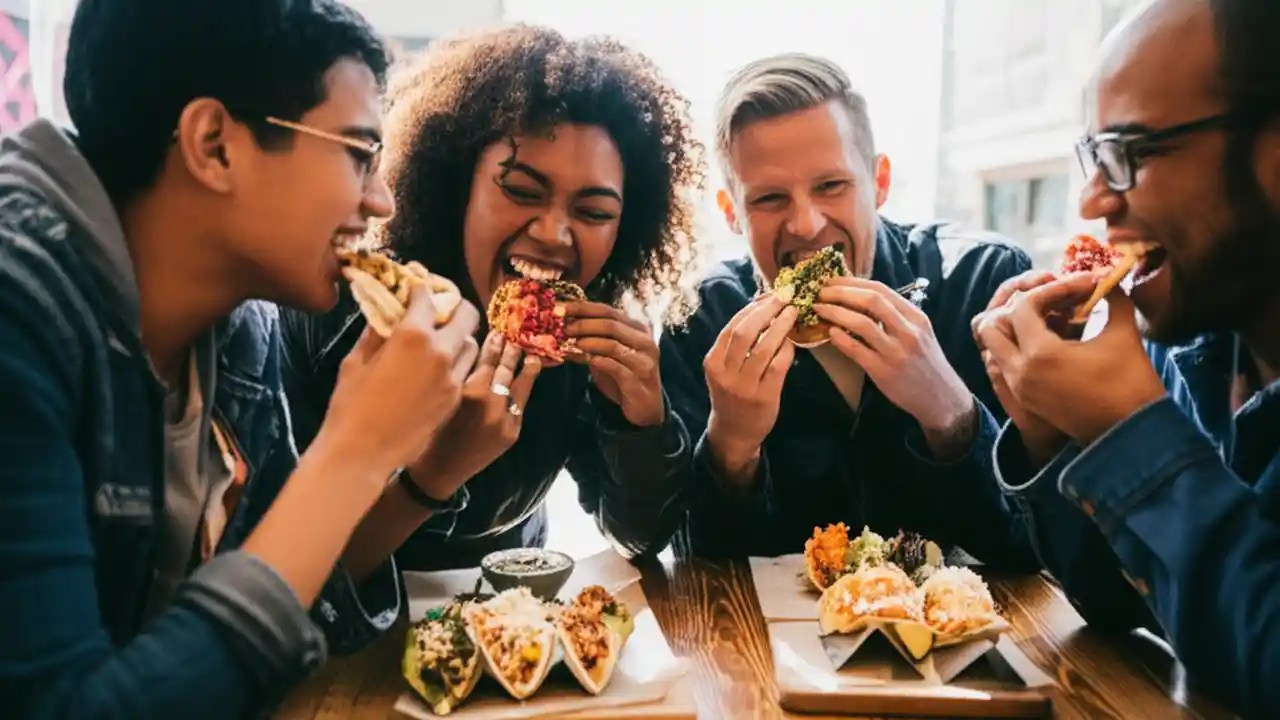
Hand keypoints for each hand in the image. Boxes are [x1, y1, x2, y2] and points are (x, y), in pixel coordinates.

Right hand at [319, 286, 480, 478]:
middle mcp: (441, 352)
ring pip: (472, 344)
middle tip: (441, 310)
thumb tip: (385, 312)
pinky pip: (465, 371)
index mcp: (413, 336)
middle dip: (455, 306)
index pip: (427, 297)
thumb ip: (376, 332)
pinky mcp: (456, 399)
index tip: (416, 289)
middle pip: (466, 315)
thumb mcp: (357, 361)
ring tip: (442, 341)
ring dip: (460, 337)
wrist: (363, 453)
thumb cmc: (351, 405)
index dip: (421, 289)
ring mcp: (453, 378)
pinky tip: (439, 367)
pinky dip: (457, 362)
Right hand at [405, 331, 540, 499]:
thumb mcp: (437, 397)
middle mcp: (490, 402)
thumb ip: (454, 373)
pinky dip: (525, 387)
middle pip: (504, 368)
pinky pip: (520, 403)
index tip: (496, 329)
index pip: (485, 358)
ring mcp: (504, 418)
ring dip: (524, 365)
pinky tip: (529, 375)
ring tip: (530, 351)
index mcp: (467, 391)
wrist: (437, 473)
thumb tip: (466, 346)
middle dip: (509, 350)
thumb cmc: (427, 432)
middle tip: (512, 335)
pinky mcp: (512, 432)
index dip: (492, 342)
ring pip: (519, 384)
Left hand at [564, 302, 663, 426]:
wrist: (645, 407)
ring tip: (569, 344)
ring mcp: (643, 360)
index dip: (584, 307)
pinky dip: (594, 361)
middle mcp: (644, 341)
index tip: (561, 307)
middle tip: (563, 328)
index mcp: (638, 329)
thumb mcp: (608, 355)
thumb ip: (594, 340)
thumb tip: (565, 328)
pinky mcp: (638, 379)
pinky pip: (613, 366)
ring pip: (612, 344)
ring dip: (587, 342)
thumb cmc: (624, 378)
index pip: (609, 311)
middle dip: (583, 324)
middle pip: (611, 324)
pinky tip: (581, 360)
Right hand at [703, 296, 797, 479]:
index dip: (752, 308)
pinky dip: (786, 349)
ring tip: (793, 313)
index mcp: (713, 361)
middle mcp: (725, 373)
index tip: (769, 295)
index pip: (732, 327)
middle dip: (766, 311)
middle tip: (785, 297)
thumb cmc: (732, 393)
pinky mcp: (763, 396)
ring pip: (763, 347)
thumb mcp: (725, 368)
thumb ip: (737, 344)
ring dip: (780, 326)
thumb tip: (762, 307)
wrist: (734, 431)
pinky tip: (792, 341)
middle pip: (744, 332)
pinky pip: (777, 365)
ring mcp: (743, 386)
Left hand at [814, 277, 974, 455]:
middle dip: (840, 292)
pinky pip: (856, 349)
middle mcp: (908, 330)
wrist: (940, 397)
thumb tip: (860, 297)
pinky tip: (829, 333)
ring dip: (835, 312)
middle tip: (820, 291)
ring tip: (818, 309)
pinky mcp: (884, 371)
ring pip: (861, 323)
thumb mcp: (919, 333)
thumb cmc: (924, 362)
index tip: (832, 280)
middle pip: (871, 300)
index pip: (881, 289)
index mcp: (916, 316)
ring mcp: (896, 351)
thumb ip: (896, 316)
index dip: (852, 281)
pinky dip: (839, 338)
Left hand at [974, 275, 1165, 445]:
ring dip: (1015, 327)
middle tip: (1053, 300)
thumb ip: (1112, 299)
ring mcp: (1018, 388)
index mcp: (1039, 355)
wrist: (1131, 435)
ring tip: (1053, 318)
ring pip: (993, 347)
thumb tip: (1107, 278)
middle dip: (1019, 307)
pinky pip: (1003, 364)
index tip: (1081, 287)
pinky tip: (1053, 337)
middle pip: (991, 326)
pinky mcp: (1024, 399)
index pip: (1023, 306)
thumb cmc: (1131, 384)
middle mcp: (1018, 372)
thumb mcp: (1123, 334)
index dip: (1052, 289)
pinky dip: (1018, 346)